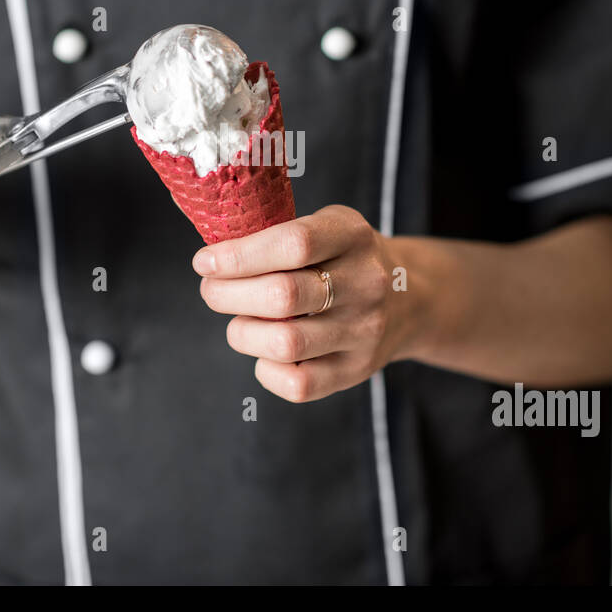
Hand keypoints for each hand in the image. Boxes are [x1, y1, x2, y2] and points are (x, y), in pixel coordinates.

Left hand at [194, 205, 410, 402]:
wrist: (407, 297)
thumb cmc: (342, 258)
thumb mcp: (325, 226)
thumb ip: (275, 236)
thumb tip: (210, 261)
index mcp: (353, 235)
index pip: (293, 244)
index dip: (239, 256)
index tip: (204, 262)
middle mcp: (366, 283)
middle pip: (282, 296)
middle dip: (227, 295)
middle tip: (211, 291)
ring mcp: (365, 331)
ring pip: (285, 343)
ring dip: (242, 333)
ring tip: (238, 322)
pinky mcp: (357, 370)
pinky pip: (299, 384)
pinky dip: (265, 370)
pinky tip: (263, 353)